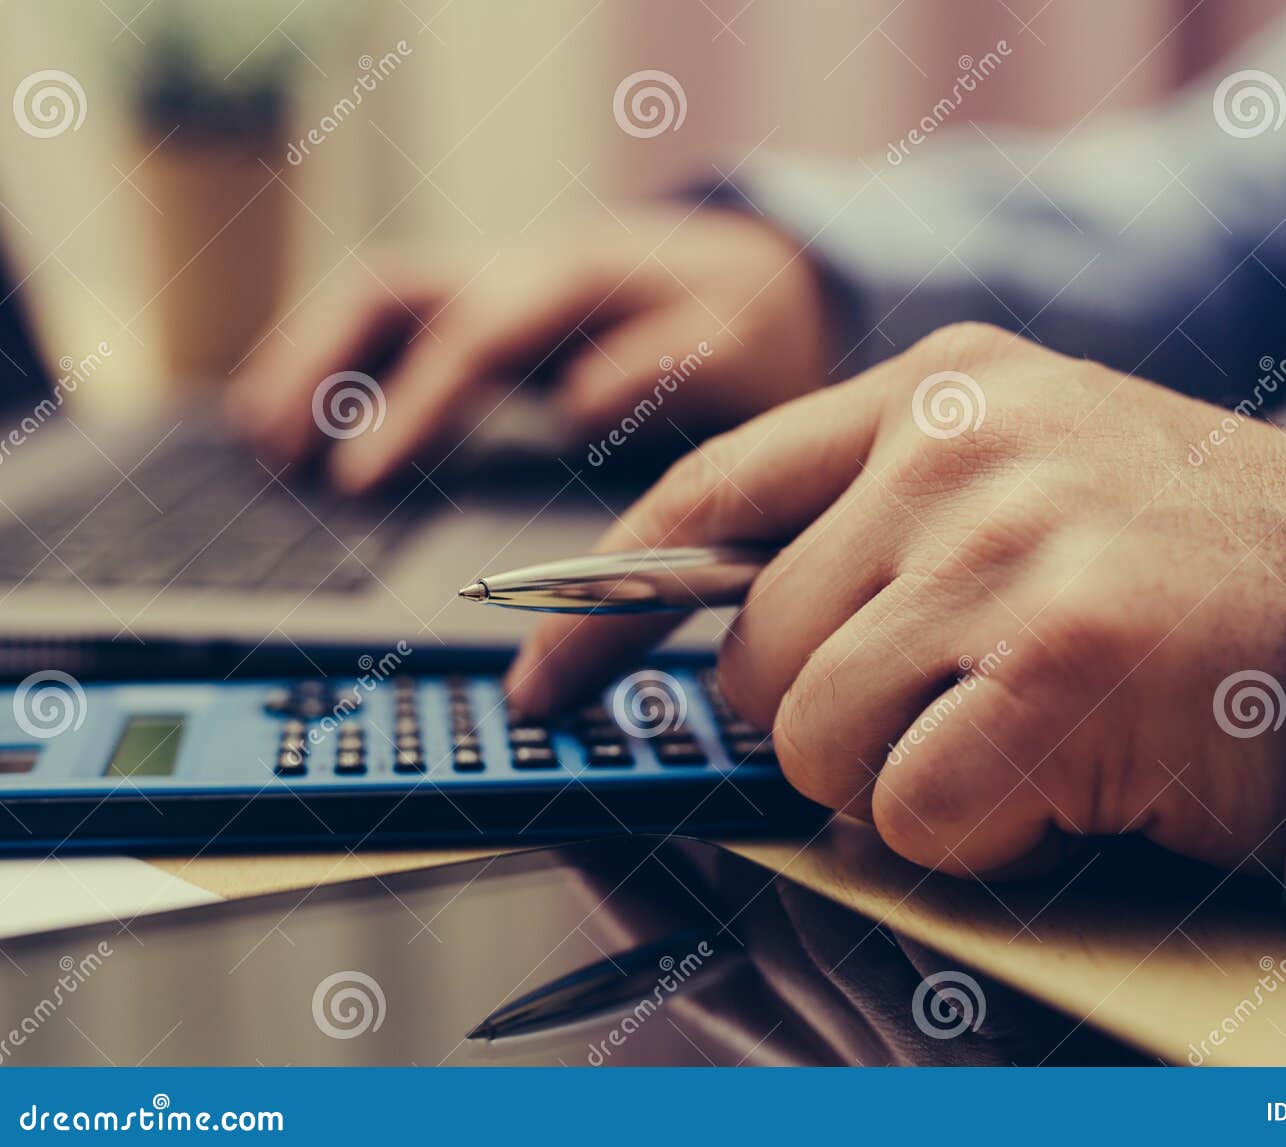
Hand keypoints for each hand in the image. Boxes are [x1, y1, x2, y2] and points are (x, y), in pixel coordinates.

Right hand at [227, 206, 832, 491]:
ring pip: (376, 303)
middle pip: (391, 294)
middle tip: (271, 451)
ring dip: (310, 360)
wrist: (767, 272)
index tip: (359, 478)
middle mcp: (521, 269)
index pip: (473, 336)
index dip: (412, 406)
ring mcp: (498, 286)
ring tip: (258, 438)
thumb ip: (666, 367)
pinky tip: (305, 418)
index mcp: (578, 281)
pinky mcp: (490, 314)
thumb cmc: (750, 321)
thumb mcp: (739, 344)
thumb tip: (573, 402)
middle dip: (320, 364)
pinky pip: (395, 327)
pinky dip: (341, 365)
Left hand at [505, 324, 1285, 875]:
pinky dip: (971, 825)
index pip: (707, 495)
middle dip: (820, 721)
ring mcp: (1005, 542)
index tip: (546, 673)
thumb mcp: (1014, 469)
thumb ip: (863, 518)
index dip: (605, 598)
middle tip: (935, 712)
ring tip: (1011, 733)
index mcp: (930, 389)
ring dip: (898, 778)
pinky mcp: (1058, 653)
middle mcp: (954, 445)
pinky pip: (911, 805)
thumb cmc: (1172, 559)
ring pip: (819, 740)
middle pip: (759, 651)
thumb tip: (706, 632)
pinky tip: (1058, 774)